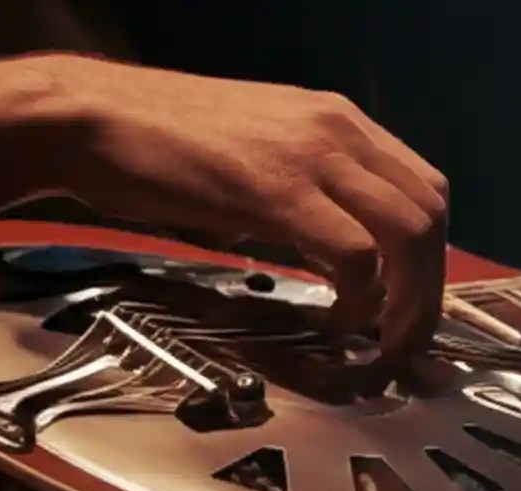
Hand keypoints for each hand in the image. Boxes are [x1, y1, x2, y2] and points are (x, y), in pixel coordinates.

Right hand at [43, 54, 448, 363]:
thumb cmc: (161, 143)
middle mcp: (338, 129)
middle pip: (430, 215)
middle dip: (430, 291)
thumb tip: (342, 257)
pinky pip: (354, 254)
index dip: (431, 258)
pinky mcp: (276, 188)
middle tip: (406, 340)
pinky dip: (358, 300)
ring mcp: (312, 154)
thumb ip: (310, 195)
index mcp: (338, 122)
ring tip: (380, 342)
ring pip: (408, 234)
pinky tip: (334, 322)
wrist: (89, 117)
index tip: (413, 305)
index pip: (424, 190)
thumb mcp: (259, 157)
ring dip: (406, 302)